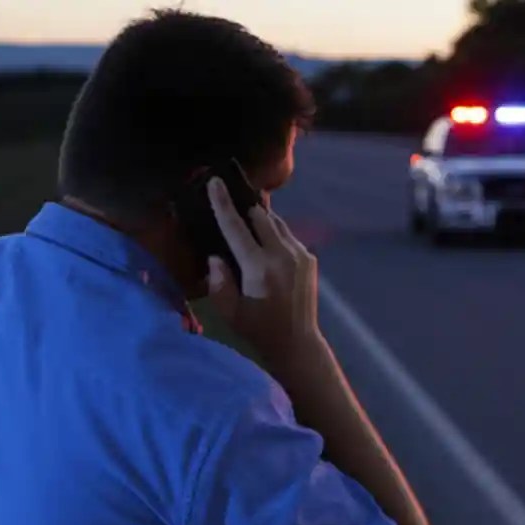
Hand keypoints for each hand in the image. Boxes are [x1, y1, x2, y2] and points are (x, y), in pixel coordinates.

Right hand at [206, 177, 323, 365]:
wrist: (297, 343)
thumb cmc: (258, 330)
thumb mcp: (229, 313)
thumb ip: (218, 282)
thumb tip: (216, 256)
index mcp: (259, 268)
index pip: (236, 227)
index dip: (222, 203)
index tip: (215, 181)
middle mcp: (282, 255)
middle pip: (260, 216)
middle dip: (245, 210)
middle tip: (233, 210)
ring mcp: (300, 254)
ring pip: (277, 223)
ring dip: (261, 221)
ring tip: (250, 228)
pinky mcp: (310, 258)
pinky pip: (288, 236)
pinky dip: (275, 235)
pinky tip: (267, 250)